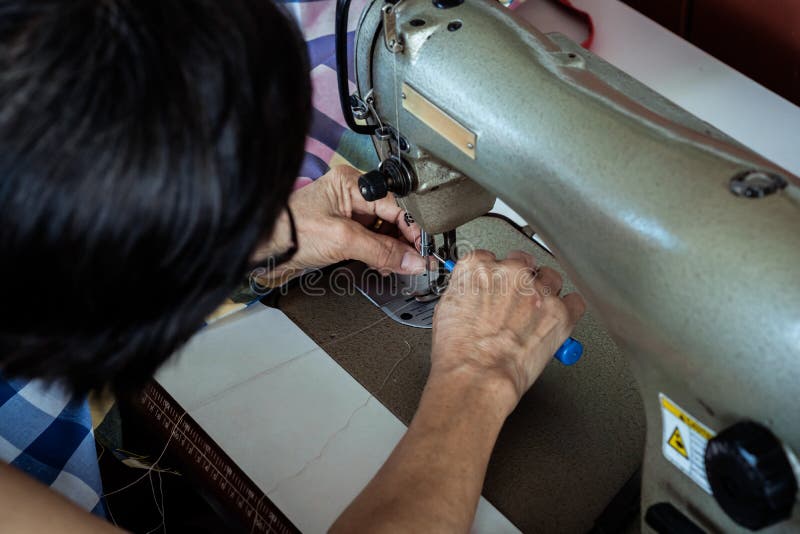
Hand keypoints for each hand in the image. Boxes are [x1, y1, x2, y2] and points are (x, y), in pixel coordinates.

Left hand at [251, 166, 425, 284]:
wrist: (264, 249)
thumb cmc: (291, 232)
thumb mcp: (343, 240)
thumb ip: (381, 251)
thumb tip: (411, 260)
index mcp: (352, 184)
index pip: (395, 205)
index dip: (411, 229)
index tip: (422, 250)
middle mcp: (351, 195)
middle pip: (391, 218)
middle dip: (403, 242)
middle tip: (414, 262)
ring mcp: (346, 213)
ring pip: (382, 232)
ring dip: (392, 251)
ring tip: (400, 267)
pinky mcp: (341, 231)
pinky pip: (370, 241)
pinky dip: (379, 255)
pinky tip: (384, 266)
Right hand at [430, 250, 585, 411]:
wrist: (476, 373)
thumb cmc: (458, 351)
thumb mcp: (446, 310)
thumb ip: (466, 292)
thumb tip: (474, 296)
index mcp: (478, 267)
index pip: (490, 258)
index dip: (494, 275)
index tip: (495, 287)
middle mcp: (510, 272)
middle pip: (522, 262)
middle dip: (520, 280)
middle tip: (515, 301)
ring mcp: (538, 290)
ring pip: (551, 277)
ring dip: (546, 290)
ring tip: (537, 312)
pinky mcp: (560, 311)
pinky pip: (575, 301)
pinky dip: (569, 310)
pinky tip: (559, 318)